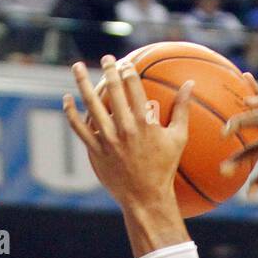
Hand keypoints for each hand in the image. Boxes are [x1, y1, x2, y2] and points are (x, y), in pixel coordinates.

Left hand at [63, 57, 191, 214]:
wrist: (147, 199)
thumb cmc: (164, 168)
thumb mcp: (178, 139)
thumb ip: (182, 109)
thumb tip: (190, 83)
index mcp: (145, 124)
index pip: (134, 87)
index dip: (128, 71)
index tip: (125, 64)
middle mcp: (125, 129)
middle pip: (113, 90)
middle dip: (108, 70)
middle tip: (106, 58)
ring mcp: (108, 140)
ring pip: (91, 105)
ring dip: (83, 82)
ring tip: (78, 67)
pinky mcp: (96, 151)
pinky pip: (79, 128)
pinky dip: (71, 113)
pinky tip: (68, 99)